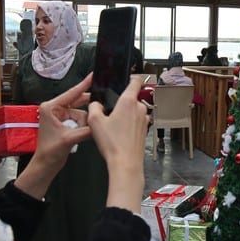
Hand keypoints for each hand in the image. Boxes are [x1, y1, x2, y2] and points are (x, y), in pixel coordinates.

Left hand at [12, 76, 94, 199]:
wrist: (46, 165)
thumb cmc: (49, 152)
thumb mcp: (69, 139)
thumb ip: (86, 130)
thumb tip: (99, 124)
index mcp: (51, 108)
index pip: (71, 94)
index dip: (84, 85)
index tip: (93, 76)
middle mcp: (55, 110)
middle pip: (77, 101)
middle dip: (88, 105)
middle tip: (102, 102)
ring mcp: (60, 117)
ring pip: (80, 112)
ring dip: (86, 120)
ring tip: (88, 128)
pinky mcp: (65, 124)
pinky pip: (80, 120)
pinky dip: (85, 125)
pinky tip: (88, 130)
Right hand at [87, 75, 147, 211]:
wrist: (126, 163)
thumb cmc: (113, 144)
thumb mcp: (95, 121)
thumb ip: (94, 106)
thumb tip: (96, 104)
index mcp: (128, 101)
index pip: (136, 80)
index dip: (131, 77)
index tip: (126, 78)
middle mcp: (140, 108)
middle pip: (131, 98)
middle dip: (121, 103)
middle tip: (109, 113)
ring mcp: (144, 120)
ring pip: (134, 111)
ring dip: (125, 116)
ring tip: (113, 127)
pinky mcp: (145, 130)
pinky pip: (136, 123)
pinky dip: (129, 126)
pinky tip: (119, 135)